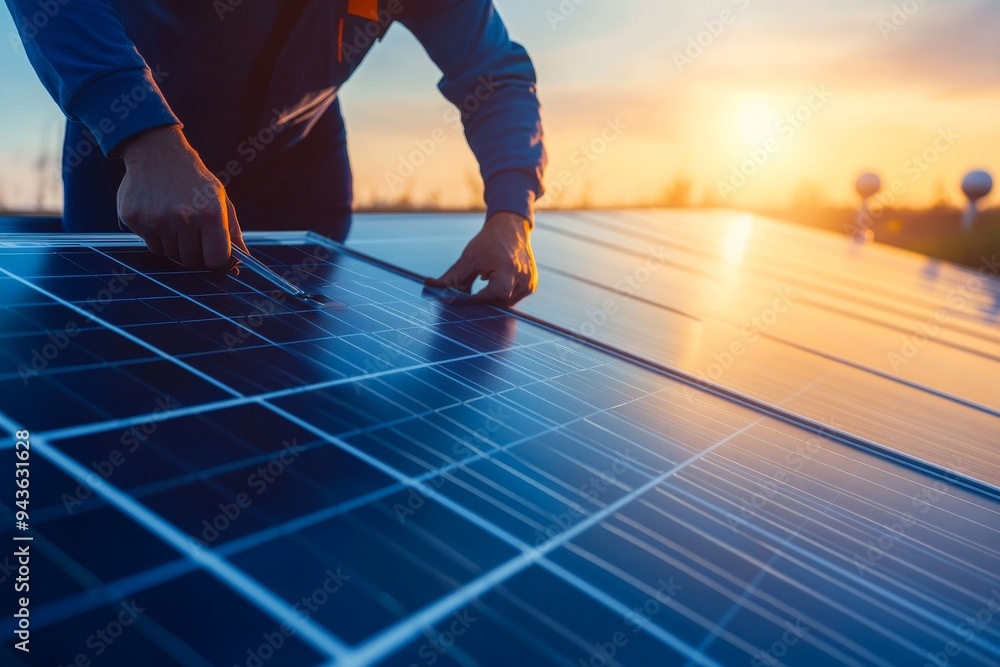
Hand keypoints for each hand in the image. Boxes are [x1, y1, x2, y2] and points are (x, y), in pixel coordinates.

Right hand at [117, 125, 246, 270]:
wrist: (157, 150)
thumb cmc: (193, 178)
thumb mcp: (220, 199)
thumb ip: (232, 232)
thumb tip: (240, 262)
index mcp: (210, 213)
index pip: (216, 259)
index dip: (218, 264)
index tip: (217, 261)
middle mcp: (183, 218)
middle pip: (191, 261)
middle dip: (196, 255)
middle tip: (194, 236)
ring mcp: (156, 219)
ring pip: (169, 254)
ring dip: (174, 245)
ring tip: (175, 220)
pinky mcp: (134, 218)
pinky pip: (149, 243)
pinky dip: (155, 236)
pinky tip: (158, 214)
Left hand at [426, 211, 537, 305]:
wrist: (510, 229)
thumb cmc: (489, 242)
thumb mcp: (468, 258)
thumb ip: (451, 277)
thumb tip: (430, 286)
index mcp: (509, 270)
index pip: (491, 295)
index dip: (473, 302)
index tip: (455, 301)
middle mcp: (523, 279)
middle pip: (496, 303)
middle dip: (478, 302)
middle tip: (462, 297)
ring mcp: (529, 284)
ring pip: (503, 305)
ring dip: (488, 300)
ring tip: (480, 284)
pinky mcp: (530, 287)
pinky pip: (511, 300)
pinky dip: (498, 297)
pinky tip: (492, 284)